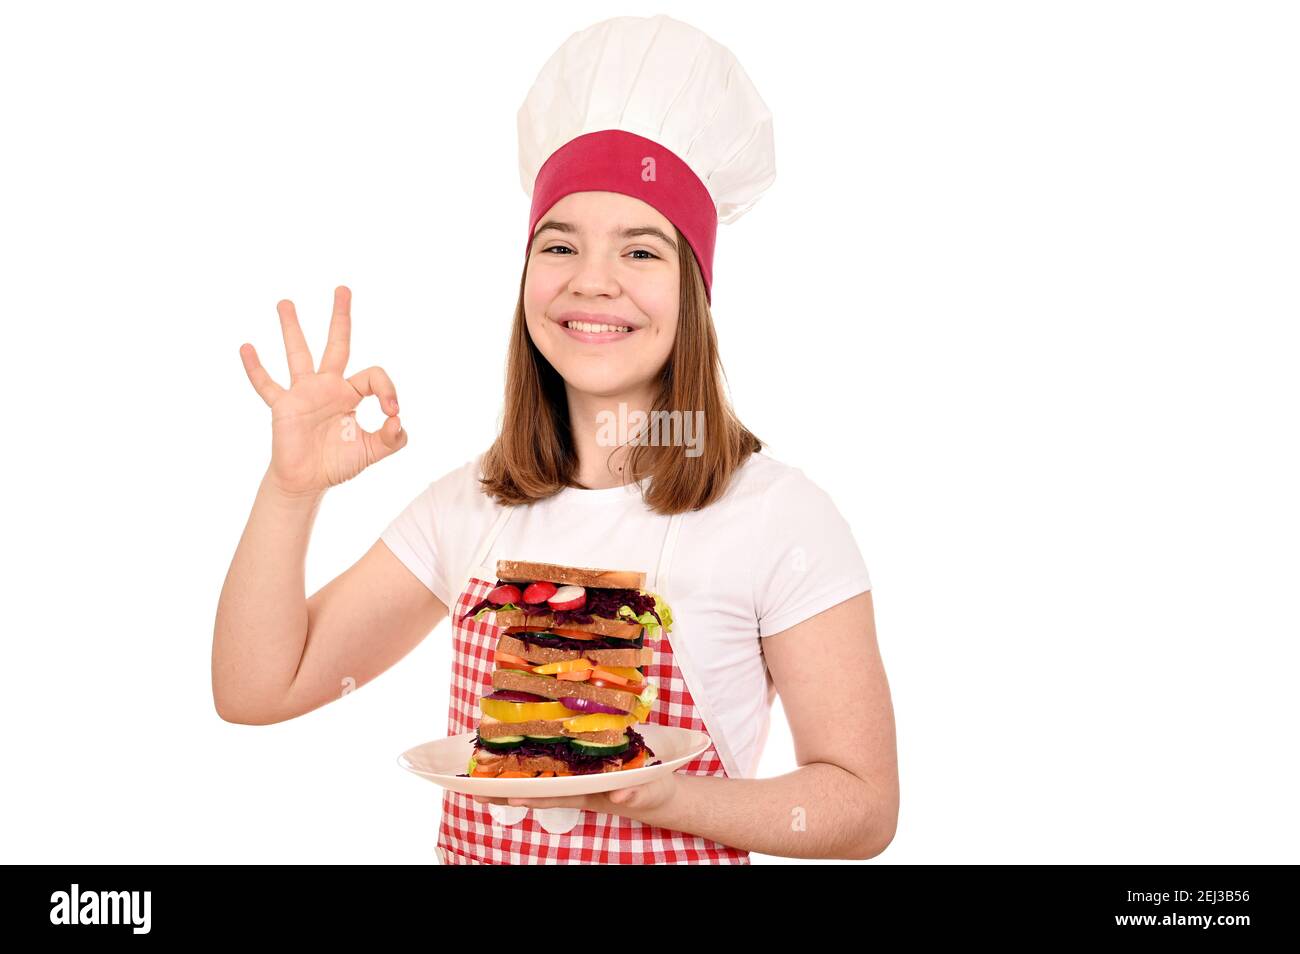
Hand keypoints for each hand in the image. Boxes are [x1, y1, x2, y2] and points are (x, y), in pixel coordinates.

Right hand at [240, 286, 406, 496]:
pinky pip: (267, 385)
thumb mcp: (374, 451)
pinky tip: (246, 348)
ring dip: (292, 328)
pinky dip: (256, 369)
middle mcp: (328, 386)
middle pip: (337, 344)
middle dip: (341, 317)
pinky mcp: (283, 406)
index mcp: (351, 393)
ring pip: (298, 354)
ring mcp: (303, 393)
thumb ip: (393, 439)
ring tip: (285, 302)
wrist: (308, 481)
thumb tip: (399, 420)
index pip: (373, 376)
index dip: (388, 390)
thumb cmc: (338, 463)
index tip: (392, 412)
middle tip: (342, 288)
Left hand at [471, 773, 678, 818]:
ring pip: (537, 778)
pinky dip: (528, 761)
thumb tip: (621, 795)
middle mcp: (575, 785)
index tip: (510, 795)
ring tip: (478, 777)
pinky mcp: (578, 765)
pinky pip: (548, 764)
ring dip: (509, 778)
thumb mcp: (647, 789)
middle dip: (507, 790)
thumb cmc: (650, 789)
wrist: (653, 790)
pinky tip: (508, 754)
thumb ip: (635, 792)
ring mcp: (574, 777)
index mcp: (589, 791)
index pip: (555, 794)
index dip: (533, 795)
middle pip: (536, 789)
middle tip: (476, 788)